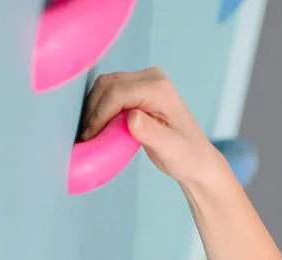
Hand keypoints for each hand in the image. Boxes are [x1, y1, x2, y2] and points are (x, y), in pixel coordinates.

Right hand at [78, 68, 225, 188]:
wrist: (195, 158)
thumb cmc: (185, 156)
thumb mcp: (170, 149)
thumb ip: (151, 132)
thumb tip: (131, 117)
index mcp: (159, 89)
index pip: (117, 92)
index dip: (99, 113)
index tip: (90, 137)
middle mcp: (152, 78)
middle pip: (108, 84)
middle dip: (93, 109)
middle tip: (87, 137)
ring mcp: (144, 81)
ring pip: (105, 86)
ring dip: (93, 108)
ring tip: (91, 134)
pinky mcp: (138, 90)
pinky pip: (110, 92)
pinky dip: (99, 108)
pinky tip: (98, 128)